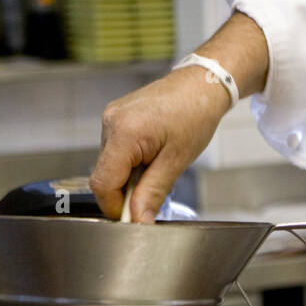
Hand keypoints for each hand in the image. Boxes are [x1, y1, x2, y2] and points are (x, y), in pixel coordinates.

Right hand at [90, 66, 231, 221]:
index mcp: (124, 133)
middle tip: (154, 189)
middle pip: (104, 174)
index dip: (115, 206)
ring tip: (158, 164)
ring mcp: (111, 117)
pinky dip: (130, 160)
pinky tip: (153, 153)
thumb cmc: (195, 115)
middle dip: (125, 191)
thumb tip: (138, 220)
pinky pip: (115, 149)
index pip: (102, 183)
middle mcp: (111, 122)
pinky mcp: (116, 116)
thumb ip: (153, 192)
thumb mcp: (177, 160)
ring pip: (109, 163)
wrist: (202, 84)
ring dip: (129, 175)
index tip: (135, 216)